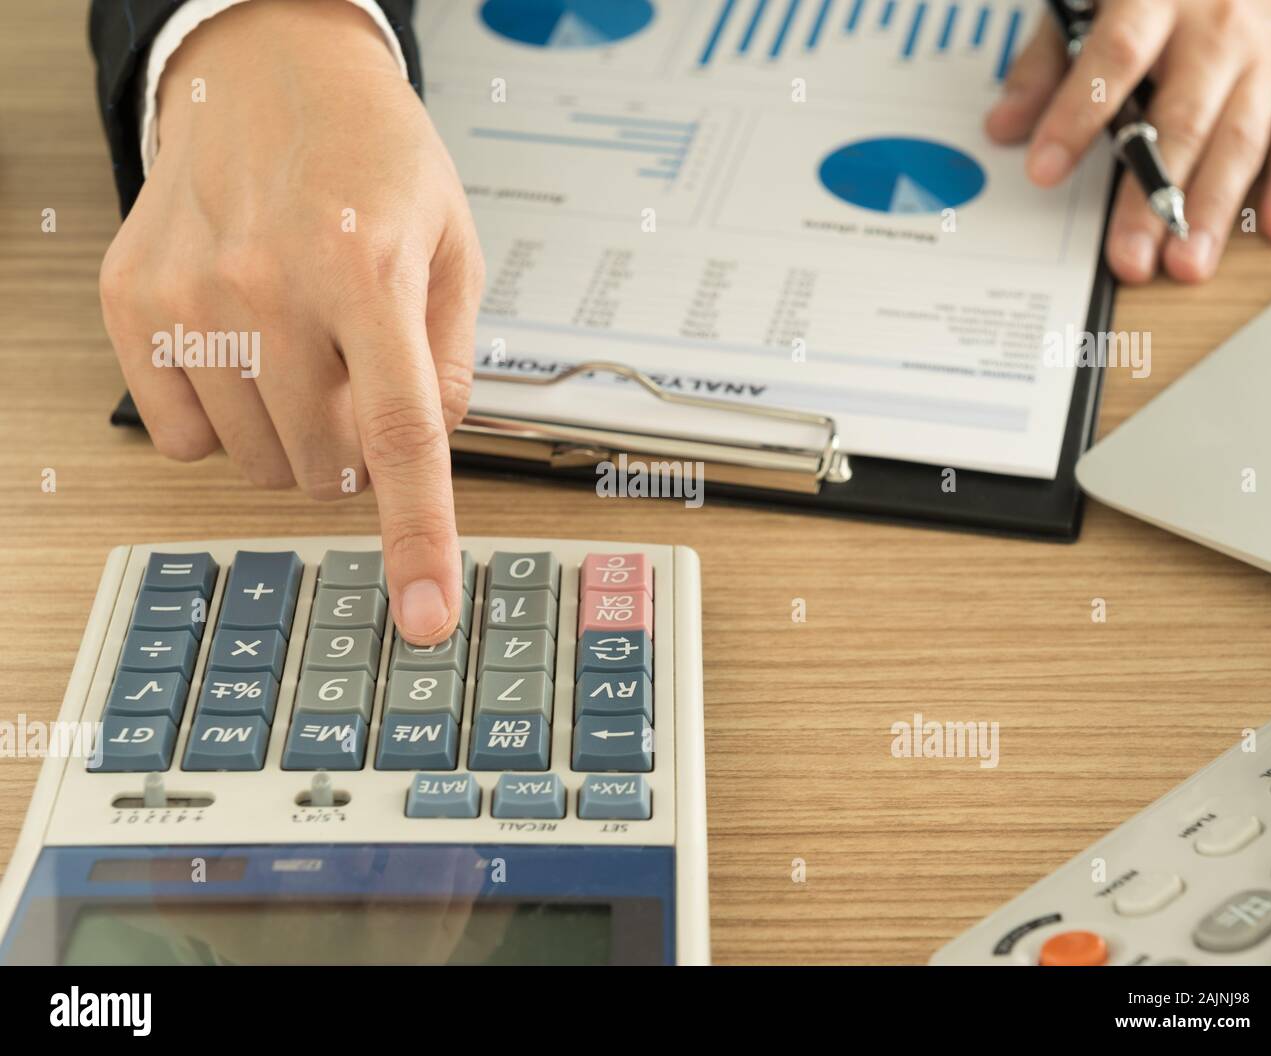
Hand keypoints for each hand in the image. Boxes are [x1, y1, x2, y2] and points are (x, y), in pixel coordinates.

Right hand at [98, 0, 483, 643]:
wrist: (267, 69)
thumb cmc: (373, 155)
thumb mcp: (454, 245)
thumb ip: (453, 362)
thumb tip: (427, 455)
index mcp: (366, 269)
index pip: (402, 438)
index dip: (418, 540)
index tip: (426, 617)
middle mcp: (268, 286)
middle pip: (327, 466)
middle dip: (358, 450)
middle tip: (362, 380)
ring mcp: (187, 296)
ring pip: (256, 461)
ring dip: (294, 433)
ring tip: (303, 346)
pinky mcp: (131, 301)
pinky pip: (177, 438)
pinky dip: (221, 421)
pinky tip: (242, 355)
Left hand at [985, 0, 1270, 283]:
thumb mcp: (1091, 5)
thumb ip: (1047, 65)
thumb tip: (1003, 125)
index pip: (1114, 58)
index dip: (1078, 115)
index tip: (1044, 170)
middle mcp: (1216, 28)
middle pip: (1180, 121)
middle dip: (1152, 197)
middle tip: (1128, 257)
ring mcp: (1264, 57)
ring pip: (1238, 140)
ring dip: (1212, 209)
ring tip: (1185, 263)